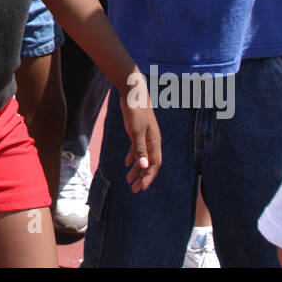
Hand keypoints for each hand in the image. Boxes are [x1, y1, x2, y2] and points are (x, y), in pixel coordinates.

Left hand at [119, 70, 160, 191]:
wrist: (132, 92)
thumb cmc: (135, 110)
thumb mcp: (135, 131)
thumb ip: (140, 149)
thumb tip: (144, 167)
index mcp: (155, 142)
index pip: (154, 165)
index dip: (148, 177)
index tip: (141, 188)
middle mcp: (153, 141)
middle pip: (149, 163)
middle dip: (142, 177)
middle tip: (134, 189)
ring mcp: (146, 136)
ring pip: (143, 157)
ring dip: (137, 169)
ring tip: (128, 180)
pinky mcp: (139, 131)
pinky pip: (137, 148)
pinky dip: (132, 157)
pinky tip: (126, 164)